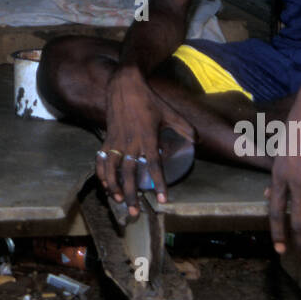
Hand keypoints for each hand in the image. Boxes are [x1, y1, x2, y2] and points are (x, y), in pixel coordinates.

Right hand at [96, 66, 191, 216]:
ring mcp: (117, 141)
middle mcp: (131, 142)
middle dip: (131, 195)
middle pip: (130, 174)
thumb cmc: (149, 100)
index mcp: (148, 137)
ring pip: (113, 170)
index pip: (154, 165)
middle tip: (135, 213)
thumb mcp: (170, 112)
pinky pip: (102, 160)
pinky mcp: (107, 139)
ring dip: (114, 187)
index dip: (159, 183)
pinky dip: (102, 174)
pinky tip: (106, 185)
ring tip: (118, 202)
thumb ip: (184, 128)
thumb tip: (198, 141)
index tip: (162, 199)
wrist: (124, 86)